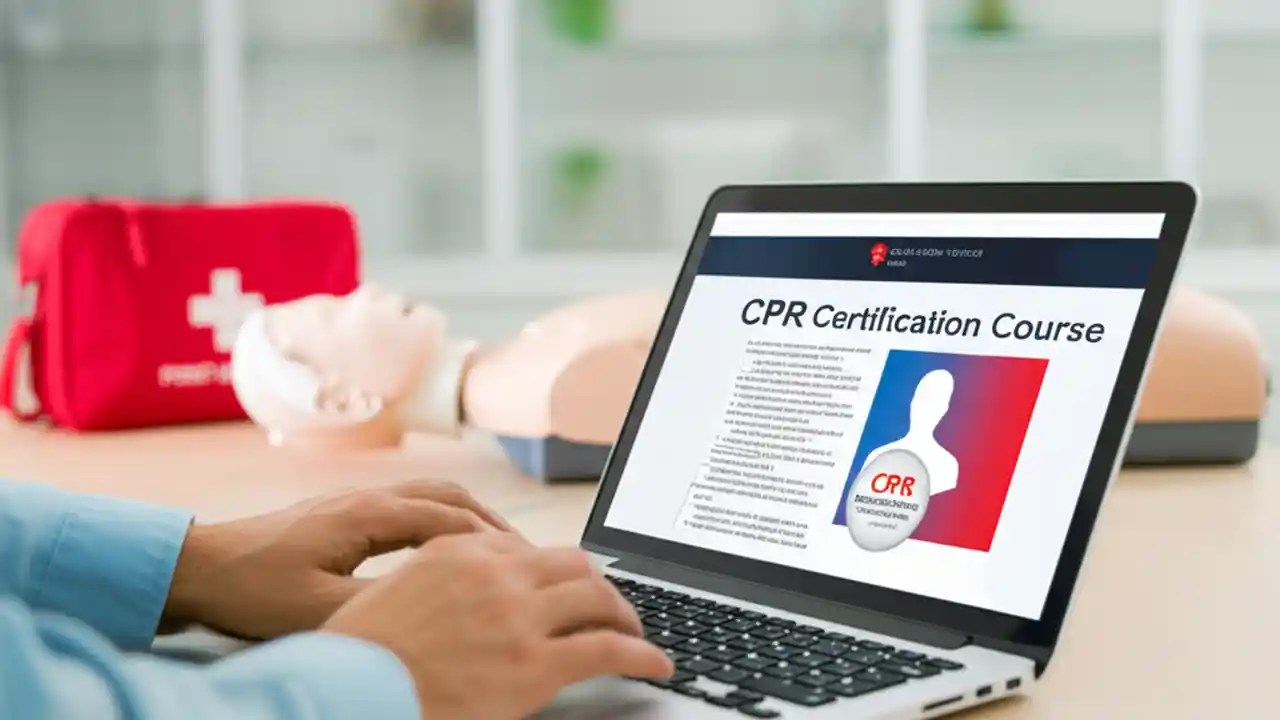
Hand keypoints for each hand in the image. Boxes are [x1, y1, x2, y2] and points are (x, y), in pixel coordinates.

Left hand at [164, 480, 517, 638]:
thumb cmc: (253, 589)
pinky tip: (447, 548)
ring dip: (469, 517)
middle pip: (450, 496)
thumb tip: (438, 610)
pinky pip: (410, 504)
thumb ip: (382, 606)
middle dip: (493, 524)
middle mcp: (368, 497)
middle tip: (528, 555)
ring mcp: (355, 500)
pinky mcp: (343, 512)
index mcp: (368, 515)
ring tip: (499, 549)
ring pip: (431, 495)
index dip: (494, 542)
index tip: (528, 564)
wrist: (200, 566)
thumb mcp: (319, 611)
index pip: (451, 518)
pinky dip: (443, 519)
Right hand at [323, 532, 672, 719]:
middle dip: (595, 585)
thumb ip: (435, 583)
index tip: (563, 586)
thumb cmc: (355, 660)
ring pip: (598, 597)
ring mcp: (517, 616)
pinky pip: (608, 649)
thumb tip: (463, 598)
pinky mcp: (536, 664)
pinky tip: (656, 662)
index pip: (526, 548)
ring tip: (635, 632)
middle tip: (607, 606)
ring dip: (624, 613)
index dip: (551, 571)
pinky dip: (642, 653)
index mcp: (456, 552)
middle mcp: (493, 573)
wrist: (345, 695)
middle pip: (571, 564)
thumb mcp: (390, 597)